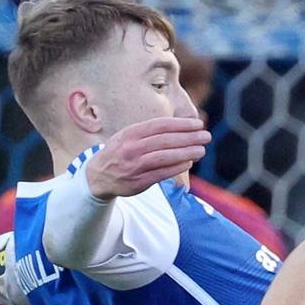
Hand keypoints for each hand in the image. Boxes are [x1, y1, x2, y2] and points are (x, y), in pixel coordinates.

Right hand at [85, 117, 209, 198]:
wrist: (98, 176)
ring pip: (164, 157)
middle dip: (188, 137)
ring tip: (201, 150)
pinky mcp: (138, 181)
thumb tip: (182, 126)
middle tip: (206, 136)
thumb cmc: (121, 152)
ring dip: (186, 153)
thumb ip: (151, 131)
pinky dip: (177, 167)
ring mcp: (134, 165)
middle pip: (165, 140)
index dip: (181, 124)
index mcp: (130, 133)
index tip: (198, 123)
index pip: (160, 125)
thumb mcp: (129, 136)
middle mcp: (131, 148)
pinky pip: (161, 173)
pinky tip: (189, 162)